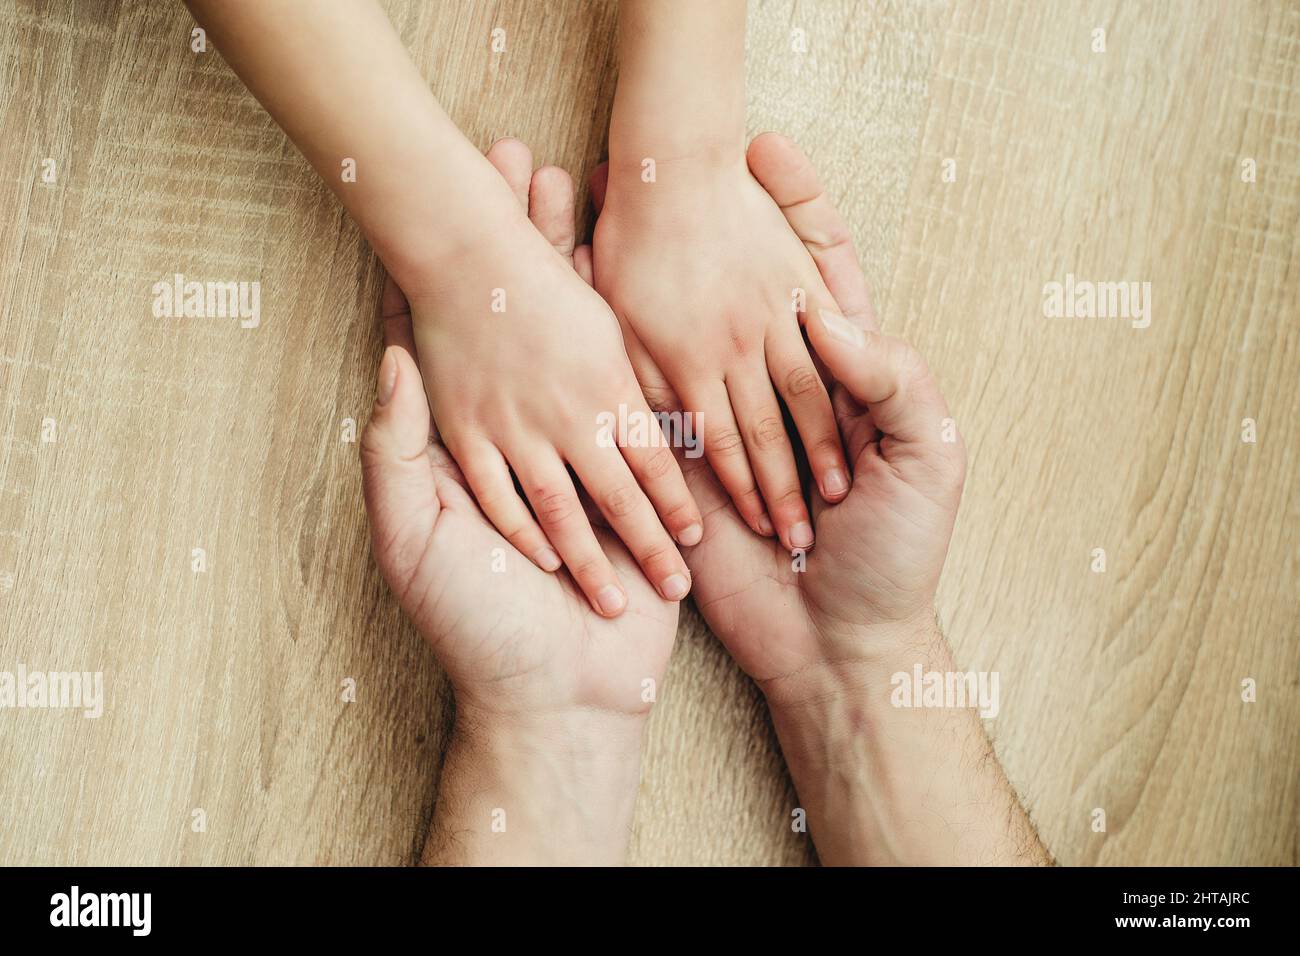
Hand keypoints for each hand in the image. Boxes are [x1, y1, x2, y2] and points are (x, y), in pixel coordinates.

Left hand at [362, 145, 678, 863]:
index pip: (446, 344)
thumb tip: (390, 359)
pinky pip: (640, 390)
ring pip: (583, 341)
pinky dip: (644, 333)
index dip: (441, 273)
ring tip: (595, 196)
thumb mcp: (413, 541)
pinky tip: (653, 272)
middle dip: (526, 245)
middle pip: (521, 324)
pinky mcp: (641, 474)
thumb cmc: (474, 624)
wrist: (563, 697)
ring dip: (587, 270)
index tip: (444, 203)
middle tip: (532, 165)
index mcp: (466, 449)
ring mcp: (584, 452)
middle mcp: (524, 439)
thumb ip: (398, 453)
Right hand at [606, 134, 1045, 865]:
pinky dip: (628, 364)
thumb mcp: (927, 454)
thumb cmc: (901, 548)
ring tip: (617, 220)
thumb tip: (822, 316)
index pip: (822, 277)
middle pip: (746, 298)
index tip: (764, 148)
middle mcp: (781, 389)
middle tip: (673, 175)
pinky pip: (655, 410)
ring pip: (693, 343)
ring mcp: (729, 426)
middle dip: (717, 238)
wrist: (840, 647)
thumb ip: (890, 377)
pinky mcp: (685, 470)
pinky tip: (592, 309)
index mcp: (850, 376)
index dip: (800, 211)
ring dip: (660, 288)